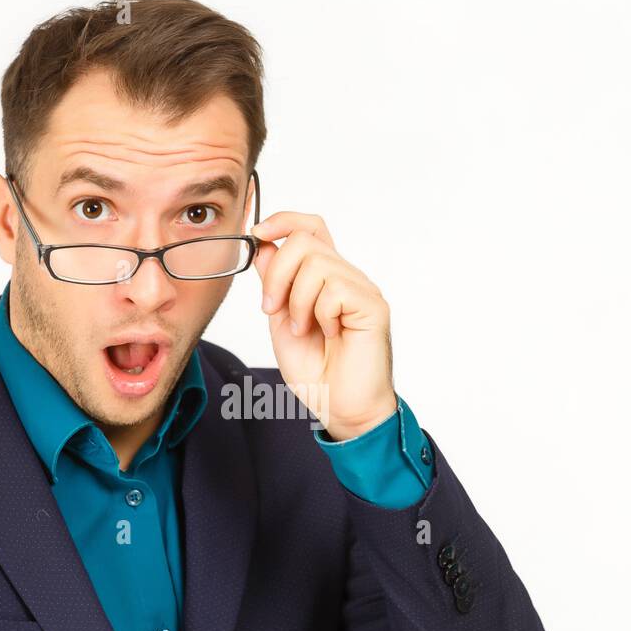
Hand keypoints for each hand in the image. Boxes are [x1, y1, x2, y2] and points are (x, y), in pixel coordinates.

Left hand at [250, 212, 396, 440]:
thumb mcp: (280, 322)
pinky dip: (320, 313)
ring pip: (317, 263)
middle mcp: (346, 277)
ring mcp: (361, 289)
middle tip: (272, 309)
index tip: (257, 234)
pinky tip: (329, 334)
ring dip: (297, 300)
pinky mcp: (373, 306)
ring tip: (303, 329)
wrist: (341, 410)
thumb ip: (274, 284)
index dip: (283, 220)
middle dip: (276, 274)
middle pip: (305, 240)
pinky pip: (336, 287)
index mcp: (324, 279)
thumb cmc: (317, 374)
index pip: (309, 228)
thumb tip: (264, 246)